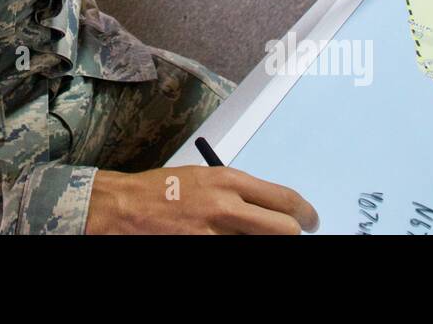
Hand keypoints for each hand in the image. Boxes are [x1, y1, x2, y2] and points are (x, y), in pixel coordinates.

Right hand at [86, 165, 319, 233]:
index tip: (309, 220)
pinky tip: (231, 242)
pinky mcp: (202, 250)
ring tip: (253, 237)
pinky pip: (235, 253)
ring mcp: (214, 234)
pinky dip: (240, 249)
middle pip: (284, 229)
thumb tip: (267, 209)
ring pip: (262, 245)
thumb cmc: (160, 190)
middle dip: (293, 234)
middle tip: (294, 236)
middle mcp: (225, 207)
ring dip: (264, 243)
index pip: (284, 199)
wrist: (123, 207)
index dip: (305, 213)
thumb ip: (235, 192)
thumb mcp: (202, 179)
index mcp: (227, 181)